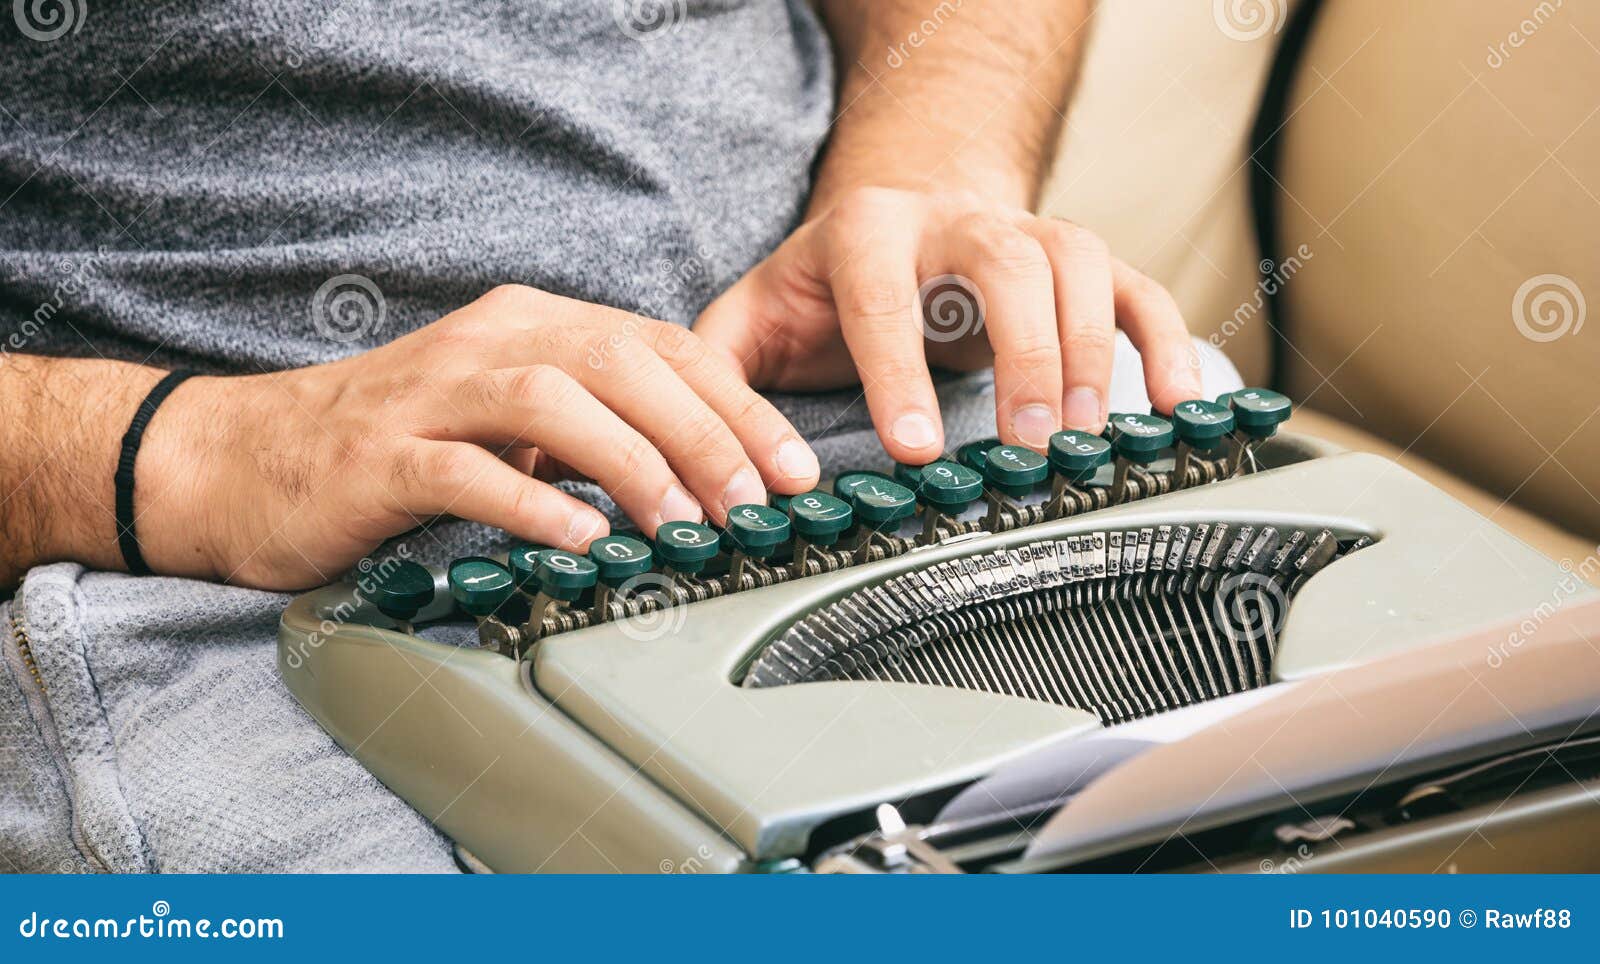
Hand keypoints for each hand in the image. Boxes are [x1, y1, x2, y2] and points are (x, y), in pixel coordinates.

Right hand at [142, 285, 819, 589]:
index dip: (737, 404)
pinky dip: (533, 501)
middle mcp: (489, 342)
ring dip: (635, 464)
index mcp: (530, 325)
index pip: (660, 346)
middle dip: (708, 435)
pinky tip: (581, 537)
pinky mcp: (382, 455)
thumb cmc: (396, 444)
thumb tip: (704, 474)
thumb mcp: (508, 417)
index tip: (794, 466)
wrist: (247, 458)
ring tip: (683, 524)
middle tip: (758, 503)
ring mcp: (432, 394)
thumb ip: (593, 426)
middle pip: (622, 364)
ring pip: (555, 402)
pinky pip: (468, 470)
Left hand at [694, 188, 1203, 463]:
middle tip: (1029, 443)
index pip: (880, 293)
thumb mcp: (756, 314)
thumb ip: (723, 366)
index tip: (915, 450)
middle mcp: (954, 220)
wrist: (904, 217)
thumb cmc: (827, 285)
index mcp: (866, 230)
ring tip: (1086, 437)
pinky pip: (1139, 290)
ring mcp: (1028, 233)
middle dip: (1023, 354)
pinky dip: (1166, 343)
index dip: (897, 371)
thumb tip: (722, 451)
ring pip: (1078, 269)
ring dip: (1092, 355)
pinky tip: (1179, 404)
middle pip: (1003, 265)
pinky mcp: (1082, 261)